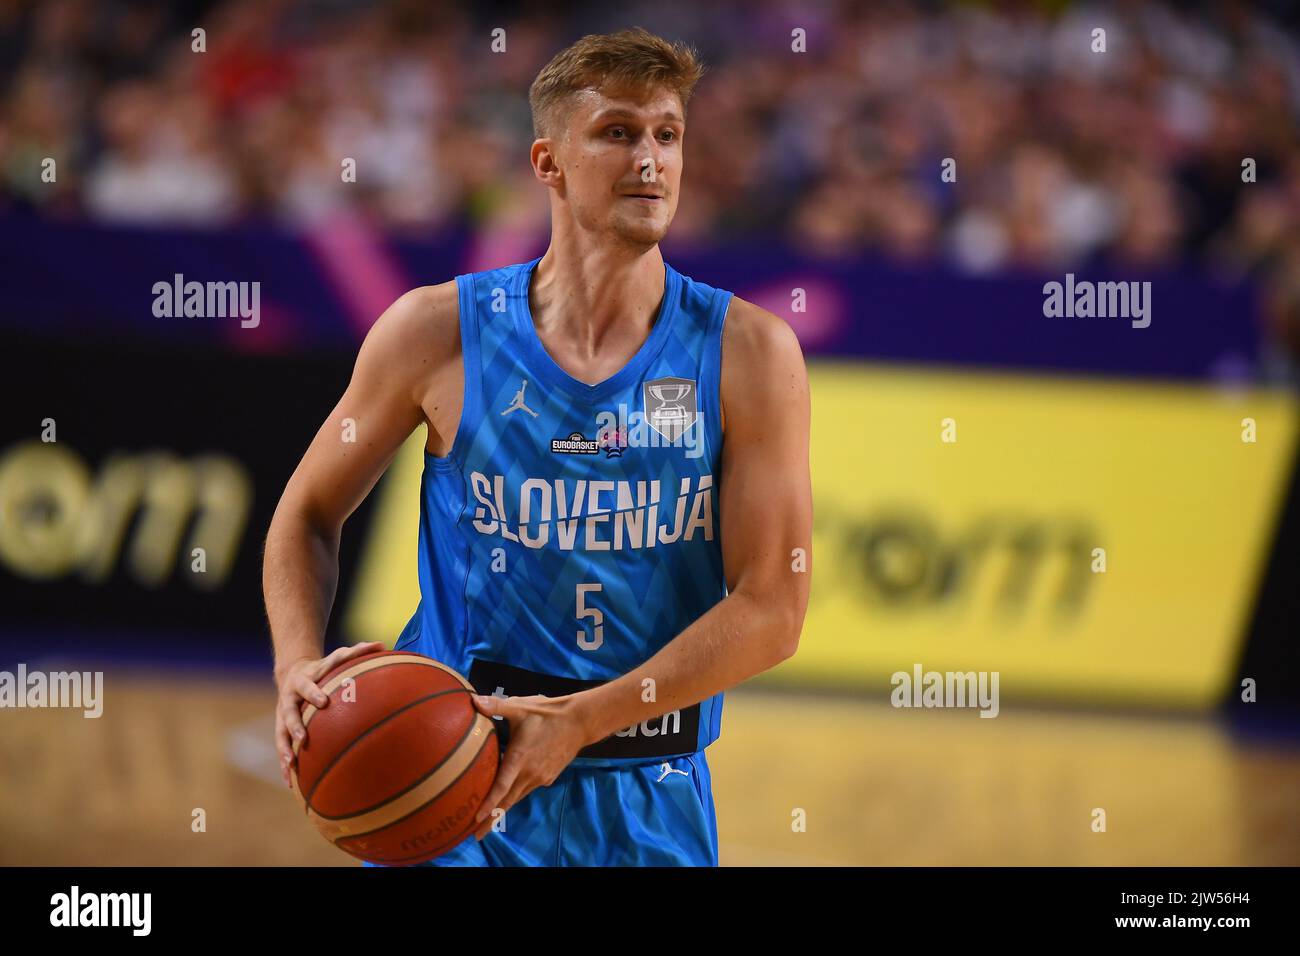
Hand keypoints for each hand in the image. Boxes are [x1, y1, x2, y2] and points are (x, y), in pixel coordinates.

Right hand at [274, 641, 386, 786]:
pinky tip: (291, 782)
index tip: (324, 702)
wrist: (292, 673)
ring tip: (291, 764)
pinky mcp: (280, 729)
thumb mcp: (336, 658)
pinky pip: (282, 748)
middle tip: (304, 737)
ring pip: (280, 734)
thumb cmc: (324, 669)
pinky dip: (285, 765)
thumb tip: (382, 644)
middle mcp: (290, 698)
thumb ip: (358, 652)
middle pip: (288, 712)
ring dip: (285, 749)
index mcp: (304, 680)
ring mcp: (282, 715)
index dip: (314, 692)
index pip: (308, 685)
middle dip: (295, 725)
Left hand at [468, 693, 590, 840]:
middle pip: (508, 801)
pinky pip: (528, 789)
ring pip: (518, 797)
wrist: (580, 721)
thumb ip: (495, 705)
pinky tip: (509, 796)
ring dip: (503, 810)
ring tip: (488, 823)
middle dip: (491, 820)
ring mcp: (541, 777)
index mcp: (520, 758)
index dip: (488, 805)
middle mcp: (530, 773)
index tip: (475, 819)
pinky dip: (516, 796)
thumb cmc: (548, 713)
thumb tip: (472, 700)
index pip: (501, 787)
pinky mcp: (548, 777)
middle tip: (475, 835)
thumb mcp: (520, 707)